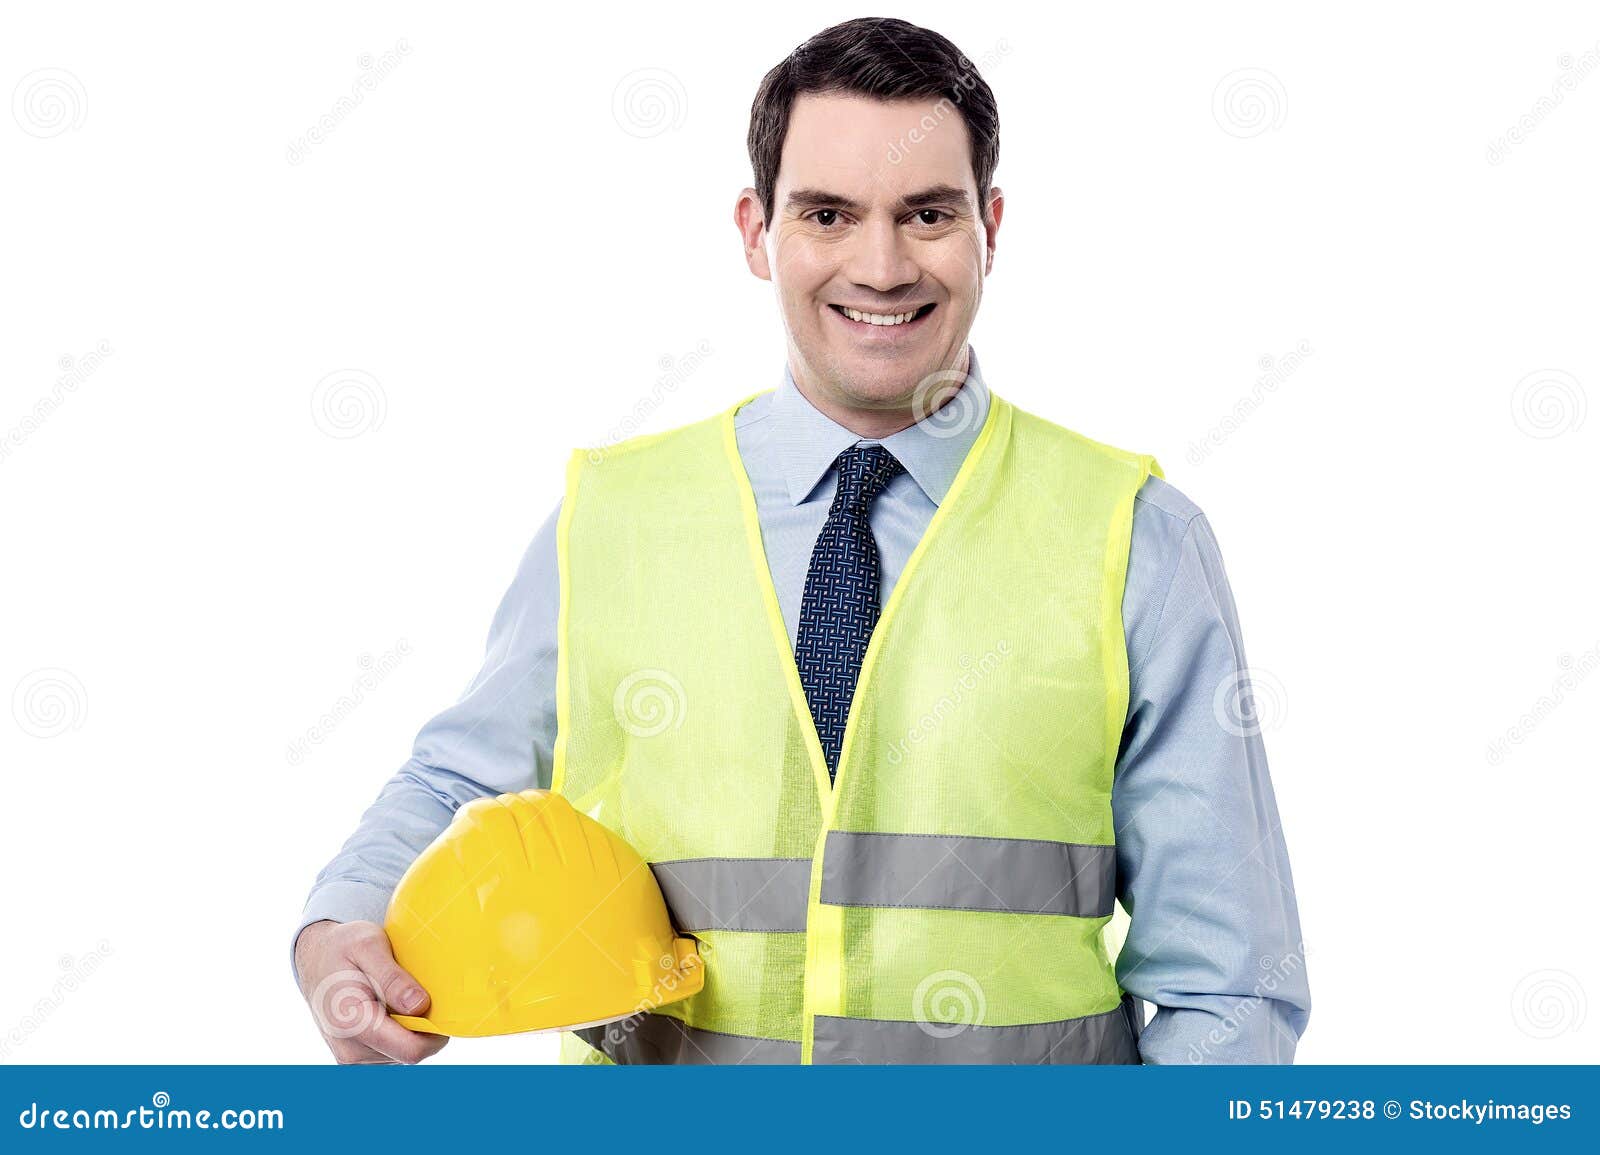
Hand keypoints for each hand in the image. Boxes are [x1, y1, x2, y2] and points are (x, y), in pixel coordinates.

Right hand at [294, 919, 448, 1063]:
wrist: (315, 959)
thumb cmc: (343, 947)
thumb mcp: (368, 946)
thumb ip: (392, 978)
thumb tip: (420, 1006)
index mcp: (353, 1024)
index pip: (411, 1050)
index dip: (435, 1031)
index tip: (443, 1004)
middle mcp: (351, 1051)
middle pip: (411, 1052)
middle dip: (425, 1026)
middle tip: (419, 990)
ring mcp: (352, 1059)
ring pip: (404, 1053)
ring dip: (412, 1028)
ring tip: (399, 996)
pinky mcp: (358, 1058)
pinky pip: (393, 1051)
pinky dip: (401, 1031)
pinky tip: (392, 1008)